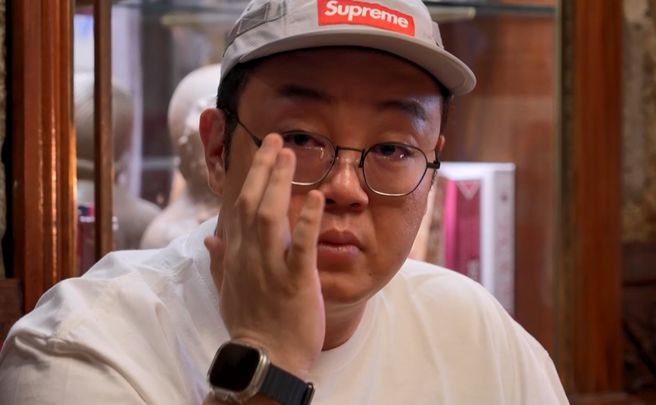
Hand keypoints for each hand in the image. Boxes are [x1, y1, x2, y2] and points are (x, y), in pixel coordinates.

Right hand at [205, 134, 324, 378]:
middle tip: (276, 139)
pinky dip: (308, 220)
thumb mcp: (227, 290)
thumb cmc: (250, 324)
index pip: (238, 207)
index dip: (249, 177)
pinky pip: (301, 246)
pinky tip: (316, 196)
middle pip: (252, 202)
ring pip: (270, 216)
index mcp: (235, 255)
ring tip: (289, 153)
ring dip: (279, 182)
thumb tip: (210, 235)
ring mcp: (271, 267)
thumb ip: (219, 260)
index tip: (260, 152)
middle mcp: (249, 256)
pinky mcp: (295, 280)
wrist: (266, 358)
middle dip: (263, 168)